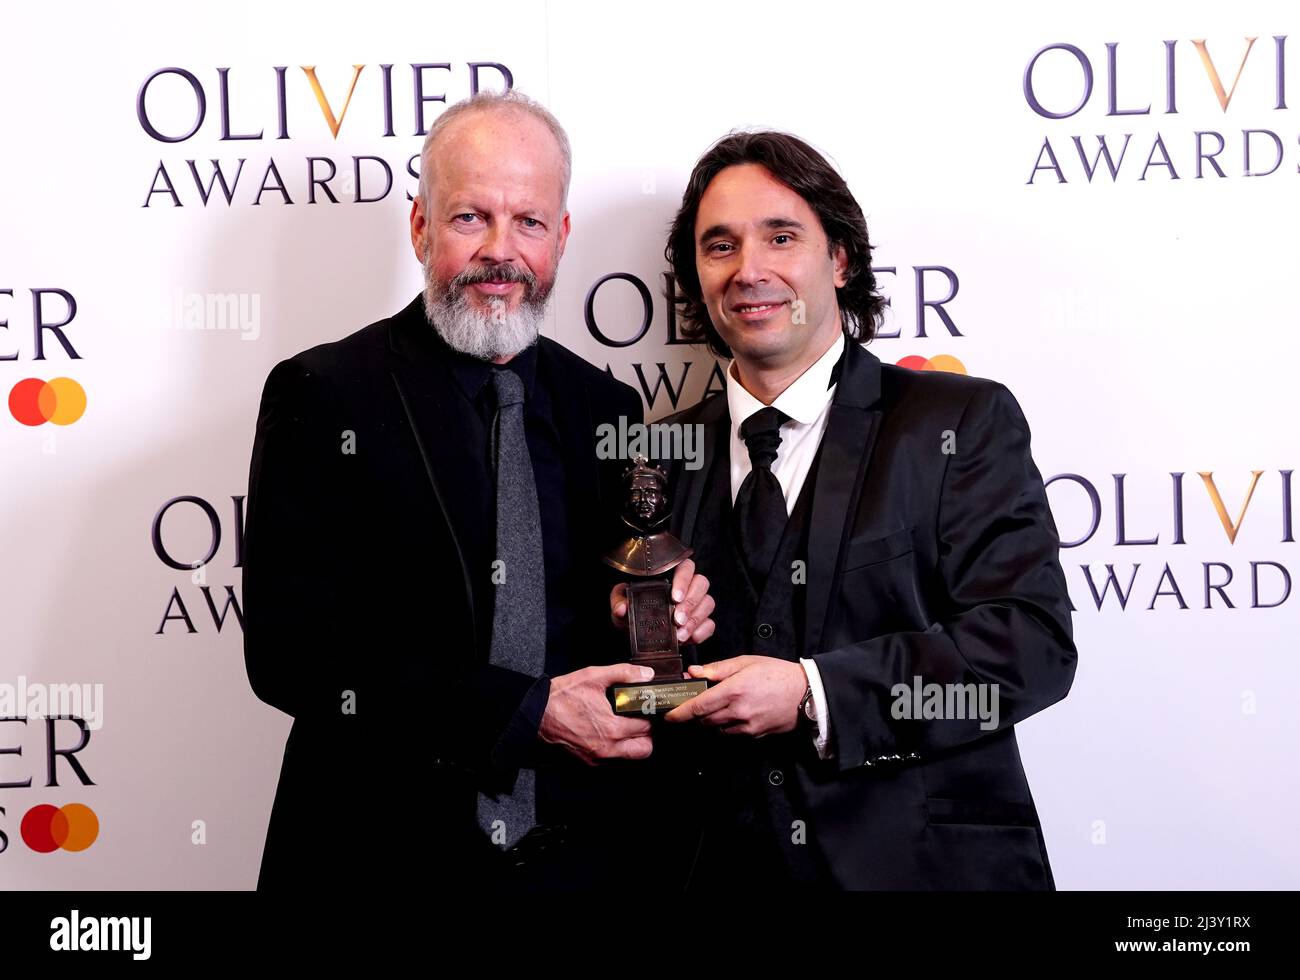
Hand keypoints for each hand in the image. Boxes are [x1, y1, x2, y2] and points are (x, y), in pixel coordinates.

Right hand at [538, 664, 655, 765]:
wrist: (536, 714)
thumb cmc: (562, 696)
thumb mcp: (593, 677)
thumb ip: (623, 673)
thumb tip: (646, 674)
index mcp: (612, 729)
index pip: (647, 728)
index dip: (649, 715)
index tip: (646, 707)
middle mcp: (607, 748)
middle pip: (644, 749)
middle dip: (647, 734)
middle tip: (640, 719)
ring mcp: (597, 757)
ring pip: (630, 757)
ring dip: (634, 743)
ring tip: (627, 726)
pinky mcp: (588, 761)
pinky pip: (613, 760)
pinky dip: (617, 748)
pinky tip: (610, 732)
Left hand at [609, 558, 715, 644]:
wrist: (637, 636)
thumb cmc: (632, 614)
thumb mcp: (622, 606)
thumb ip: (619, 602)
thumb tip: (622, 608)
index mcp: (670, 575)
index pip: (686, 567)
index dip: (683, 580)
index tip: (674, 597)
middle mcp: (687, 587)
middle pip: (701, 584)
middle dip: (690, 603)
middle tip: (677, 619)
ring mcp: (697, 604)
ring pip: (708, 603)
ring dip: (695, 620)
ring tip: (680, 634)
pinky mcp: (702, 622)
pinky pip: (710, 624)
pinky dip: (701, 632)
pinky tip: (689, 638)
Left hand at [663, 655, 806, 736]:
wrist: (805, 693)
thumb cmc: (776, 674)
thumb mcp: (746, 662)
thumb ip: (718, 668)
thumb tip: (694, 673)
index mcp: (734, 690)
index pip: (698, 706)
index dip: (679, 713)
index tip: (668, 716)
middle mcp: (738, 711)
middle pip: (703, 720)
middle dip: (693, 714)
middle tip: (690, 704)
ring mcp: (746, 726)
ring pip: (715, 728)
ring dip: (709, 720)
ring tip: (716, 705)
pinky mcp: (754, 735)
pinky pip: (730, 733)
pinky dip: (724, 725)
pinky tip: (731, 713)